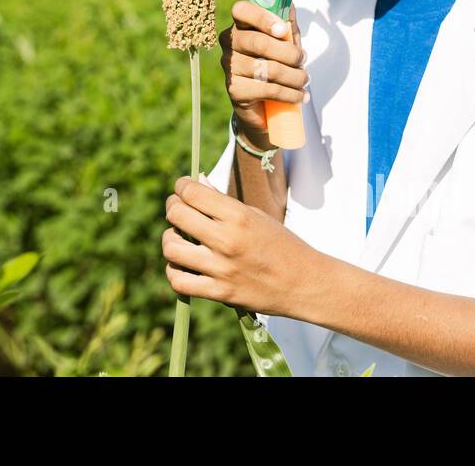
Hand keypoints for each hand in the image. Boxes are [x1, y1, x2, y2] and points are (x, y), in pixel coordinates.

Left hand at [162, 173, 318, 316]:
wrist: (304, 283)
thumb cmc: (282, 245)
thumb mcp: (257, 215)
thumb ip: (222, 201)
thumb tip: (197, 181)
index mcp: (239, 216)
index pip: (192, 193)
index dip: (181, 186)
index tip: (182, 188)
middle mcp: (227, 240)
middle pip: (177, 215)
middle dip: (172, 207)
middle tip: (178, 209)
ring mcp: (222, 269)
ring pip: (172, 248)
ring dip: (170, 239)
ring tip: (179, 238)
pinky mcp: (220, 293)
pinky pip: (179, 282)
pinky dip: (174, 271)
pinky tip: (183, 264)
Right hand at [219, 0, 307, 141]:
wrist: (262, 105)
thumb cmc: (274, 64)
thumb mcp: (284, 43)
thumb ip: (287, 24)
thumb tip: (290, 5)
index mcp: (240, 25)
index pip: (241, 10)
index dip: (262, 18)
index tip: (282, 30)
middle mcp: (229, 43)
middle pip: (258, 42)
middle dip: (289, 53)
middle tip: (304, 59)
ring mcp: (230, 67)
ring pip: (267, 68)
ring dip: (294, 76)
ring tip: (305, 80)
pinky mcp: (234, 90)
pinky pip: (267, 89)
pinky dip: (289, 94)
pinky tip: (300, 96)